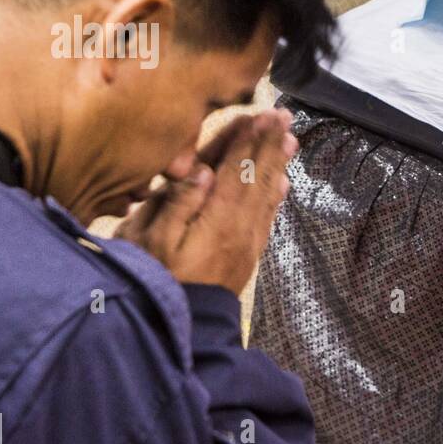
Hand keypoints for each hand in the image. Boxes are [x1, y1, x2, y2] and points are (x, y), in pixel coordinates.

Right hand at [117, 109, 297, 294]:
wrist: (186, 329)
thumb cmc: (157, 280)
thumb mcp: (152, 241)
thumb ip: (177, 203)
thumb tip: (202, 171)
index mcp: (218, 217)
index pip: (236, 169)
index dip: (246, 140)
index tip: (258, 114)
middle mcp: (240, 225)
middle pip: (258, 176)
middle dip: (269, 144)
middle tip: (283, 116)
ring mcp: (247, 241)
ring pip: (267, 194)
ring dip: (278, 164)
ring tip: (289, 140)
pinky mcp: (248, 254)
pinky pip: (267, 217)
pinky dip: (276, 196)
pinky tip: (283, 183)